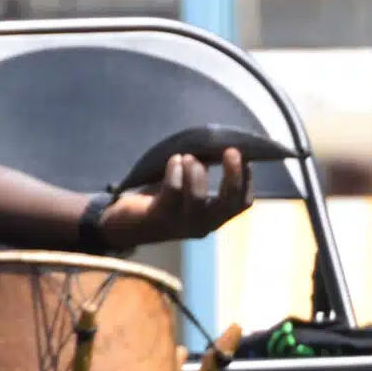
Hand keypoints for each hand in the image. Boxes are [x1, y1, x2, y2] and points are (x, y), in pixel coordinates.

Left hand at [99, 149, 251, 249]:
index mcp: (213, 218)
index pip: (241, 204)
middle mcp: (203, 225)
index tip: (245, 159)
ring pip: (198, 198)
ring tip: (189, 156)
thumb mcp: (186, 189)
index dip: (247, 181)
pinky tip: (174, 160)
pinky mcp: (160, 218)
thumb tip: (215, 145)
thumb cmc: (160, 200)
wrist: (124, 224)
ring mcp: (181, 224)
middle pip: (227, 204)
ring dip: (196, 172)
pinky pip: (172, 191)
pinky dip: (175, 172)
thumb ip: (201, 174)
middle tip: (231, 151)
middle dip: (232, 175)